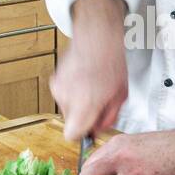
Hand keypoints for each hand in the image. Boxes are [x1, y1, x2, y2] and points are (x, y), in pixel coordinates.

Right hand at [50, 0, 127, 140]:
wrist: (97, 38)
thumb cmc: (111, 63)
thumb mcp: (120, 96)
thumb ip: (109, 117)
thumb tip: (100, 128)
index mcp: (84, 106)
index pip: (72, 136)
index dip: (83, 134)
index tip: (91, 127)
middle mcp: (67, 99)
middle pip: (70, 122)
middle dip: (83, 117)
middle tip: (98, 103)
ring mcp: (58, 89)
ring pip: (66, 108)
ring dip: (78, 103)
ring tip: (92, 88)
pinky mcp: (54, 80)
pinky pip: (63, 95)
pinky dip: (72, 91)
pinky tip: (84, 80)